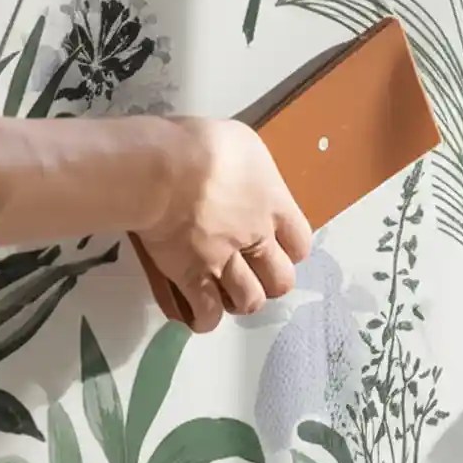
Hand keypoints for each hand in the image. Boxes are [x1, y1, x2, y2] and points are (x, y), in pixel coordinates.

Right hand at [135, 118, 310, 332]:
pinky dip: (205, 318)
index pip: (300, 242)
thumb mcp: (241, 144)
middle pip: (281, 279)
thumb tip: (245, 177)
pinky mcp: (190, 277)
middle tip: (252, 274)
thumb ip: (251, 171)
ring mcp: (224, 262)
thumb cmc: (202, 145)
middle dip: (270, 281)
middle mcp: (256, 239)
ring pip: (249, 300)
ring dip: (242, 301)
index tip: (278, 248)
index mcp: (273, 205)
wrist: (162, 168)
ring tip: (228, 294)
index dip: (291, 250)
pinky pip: (207, 312)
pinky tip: (199, 313)